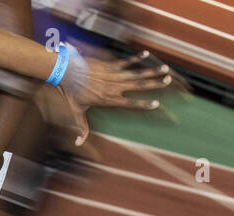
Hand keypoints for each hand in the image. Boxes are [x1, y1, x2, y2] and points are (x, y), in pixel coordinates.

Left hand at [57, 49, 176, 145]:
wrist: (66, 71)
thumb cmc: (71, 92)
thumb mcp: (77, 112)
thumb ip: (82, 127)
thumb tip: (78, 143)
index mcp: (109, 99)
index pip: (130, 103)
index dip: (144, 104)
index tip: (156, 104)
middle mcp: (114, 87)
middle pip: (139, 85)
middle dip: (155, 83)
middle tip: (167, 81)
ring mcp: (113, 74)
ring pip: (136, 73)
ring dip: (151, 71)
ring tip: (165, 69)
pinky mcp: (110, 64)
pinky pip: (126, 61)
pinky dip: (137, 58)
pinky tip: (147, 54)